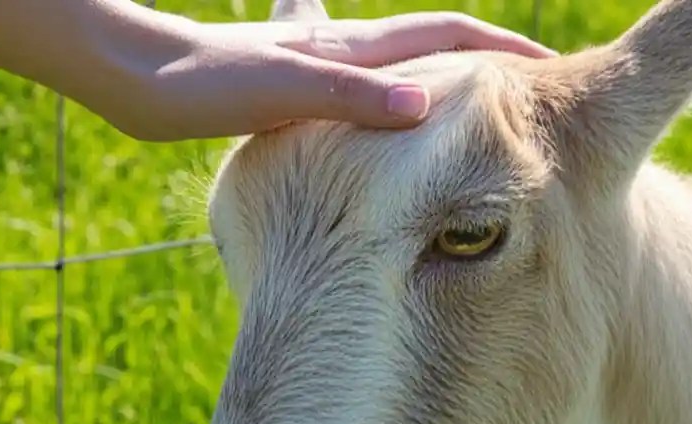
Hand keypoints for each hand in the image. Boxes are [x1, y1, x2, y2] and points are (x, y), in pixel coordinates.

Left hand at [98, 8, 556, 141]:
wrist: (135, 77)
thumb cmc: (203, 86)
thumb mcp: (281, 94)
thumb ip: (351, 98)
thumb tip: (424, 107)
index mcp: (350, 50)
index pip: (446, 36)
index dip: (503, 53)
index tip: (555, 74)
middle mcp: (341, 53)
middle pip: (432, 45)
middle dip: (486, 63)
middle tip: (532, 91)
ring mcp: (317, 70)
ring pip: (400, 69)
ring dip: (443, 79)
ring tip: (477, 100)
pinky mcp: (292, 93)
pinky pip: (360, 96)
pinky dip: (388, 99)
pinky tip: (380, 118)